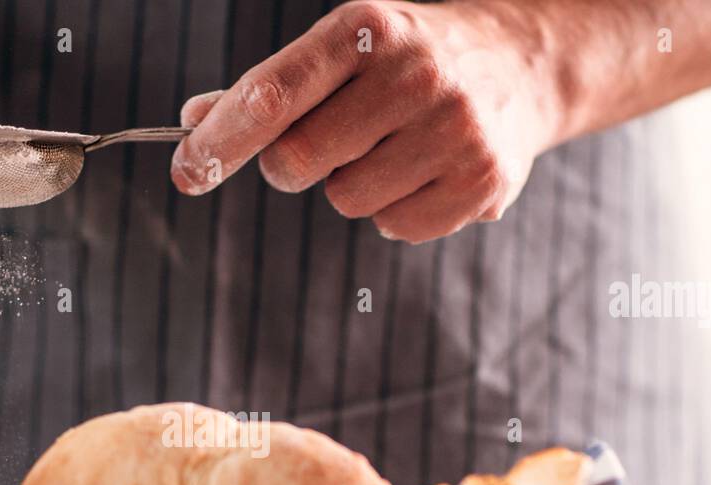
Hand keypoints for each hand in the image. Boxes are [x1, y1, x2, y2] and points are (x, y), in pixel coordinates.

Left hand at [170, 0, 564, 242]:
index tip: (186, 171)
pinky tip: (423, 171)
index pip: (272, 94)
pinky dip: (396, 211)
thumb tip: (195, 124)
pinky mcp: (481, 182)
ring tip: (391, 147)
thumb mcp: (344, 47)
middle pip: (296, 162)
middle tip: (322, 144)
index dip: (220, 141)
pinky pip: (395, 228)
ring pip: (345, 201)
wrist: (524, 63)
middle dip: (289, 165)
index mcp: (367, 29)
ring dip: (350, 186)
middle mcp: (414, 74)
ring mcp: (453, 130)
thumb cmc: (408, 58)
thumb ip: (271, 88)